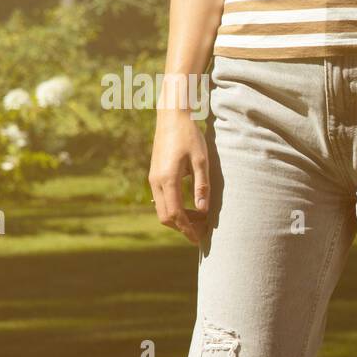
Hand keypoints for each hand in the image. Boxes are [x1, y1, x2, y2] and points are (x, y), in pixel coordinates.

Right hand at [149, 109, 208, 244]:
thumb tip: (203, 210)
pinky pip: (161, 200)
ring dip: (179, 219)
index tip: (199, 240)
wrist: (171, 117)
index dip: (187, 229)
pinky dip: (174, 209)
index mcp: (167, 179)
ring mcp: (153, 178)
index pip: (175, 213)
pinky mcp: (155, 175)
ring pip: (162, 209)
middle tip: (202, 231)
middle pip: (165, 216)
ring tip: (200, 219)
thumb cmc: (189, 136)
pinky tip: (190, 207)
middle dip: (182, 228)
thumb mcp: (201, 160)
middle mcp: (156, 181)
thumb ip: (202, 186)